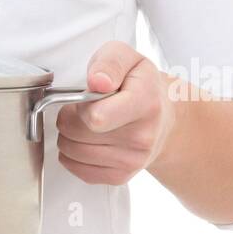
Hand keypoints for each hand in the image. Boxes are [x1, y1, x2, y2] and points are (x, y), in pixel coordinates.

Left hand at [55, 42, 176, 185]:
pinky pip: (78, 169)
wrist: (163, 117)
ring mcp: (133, 160)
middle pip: (77, 134)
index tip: (85, 95)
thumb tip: (96, 81)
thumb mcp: (128, 57)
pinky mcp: (121, 176)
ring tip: (84, 122)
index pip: (97, 117)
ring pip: (72, 152)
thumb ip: (110, 62)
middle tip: (81, 107)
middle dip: (69, 117)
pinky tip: (86, 140)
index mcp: (144, 102)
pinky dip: (73, 155)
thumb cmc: (139, 83)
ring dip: (68, 136)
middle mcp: (142, 136)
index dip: (79, 105)